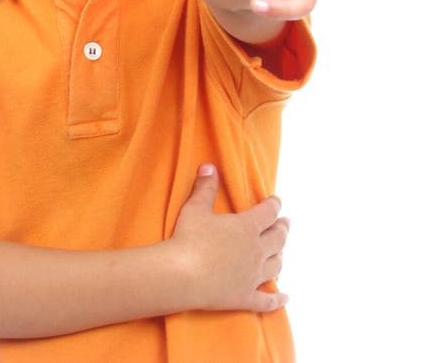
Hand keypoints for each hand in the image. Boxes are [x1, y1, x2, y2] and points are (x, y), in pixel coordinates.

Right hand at [170, 164, 288, 312]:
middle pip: (278, 239)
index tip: (277, 201)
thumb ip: (205, 187)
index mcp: (247, 227)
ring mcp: (253, 276)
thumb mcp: (195, 207)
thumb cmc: (189, 238)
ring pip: (276, 266)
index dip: (274, 205)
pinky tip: (285, 297)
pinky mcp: (245, 297)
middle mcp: (256, 251)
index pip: (268, 212)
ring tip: (281, 252)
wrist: (183, 275)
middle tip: (285, 224)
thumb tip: (209, 166)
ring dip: (280, 257)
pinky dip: (278, 299)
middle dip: (282, 229)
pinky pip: (267, 300)